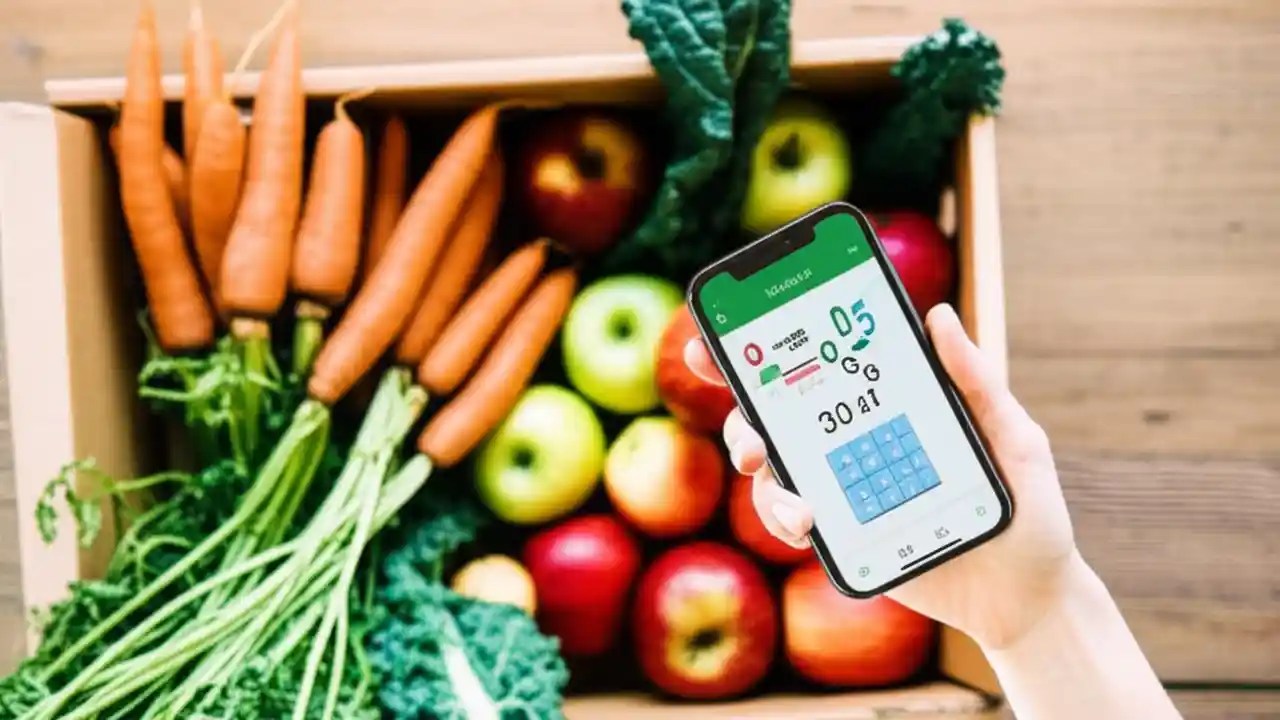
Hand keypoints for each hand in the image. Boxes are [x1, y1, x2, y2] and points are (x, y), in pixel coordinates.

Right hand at [685, 303, 1079, 649]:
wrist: (1028, 598)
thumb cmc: (1028, 511)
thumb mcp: (1013, 438)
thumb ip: (976, 381)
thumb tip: (937, 315)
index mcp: (885, 407)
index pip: (817, 368)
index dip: (758, 351)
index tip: (713, 341)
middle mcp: (850, 444)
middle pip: (773, 419)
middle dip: (742, 422)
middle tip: (752, 442)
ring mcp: (841, 491)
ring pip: (772, 474)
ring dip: (767, 486)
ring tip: (801, 511)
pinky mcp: (842, 537)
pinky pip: (791, 523)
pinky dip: (785, 522)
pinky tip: (808, 528)